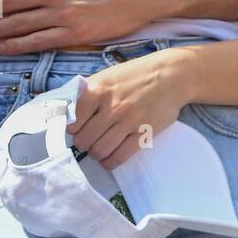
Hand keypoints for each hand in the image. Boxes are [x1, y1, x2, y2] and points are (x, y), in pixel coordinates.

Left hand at [66, 48, 196, 168]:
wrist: (171, 75)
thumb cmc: (135, 74)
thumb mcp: (106, 76)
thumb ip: (87, 93)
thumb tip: (66, 112)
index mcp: (98, 90)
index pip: (72, 120)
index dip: (71, 128)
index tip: (75, 129)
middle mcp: (111, 106)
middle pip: (84, 139)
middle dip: (82, 143)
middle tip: (86, 141)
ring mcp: (129, 121)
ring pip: (100, 150)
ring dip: (95, 154)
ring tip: (97, 149)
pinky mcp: (144, 133)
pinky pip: (120, 156)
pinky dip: (110, 162)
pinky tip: (108, 159)